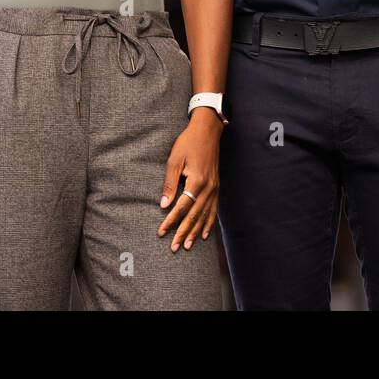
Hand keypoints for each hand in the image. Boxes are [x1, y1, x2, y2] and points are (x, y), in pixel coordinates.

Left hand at [157, 109, 222, 251]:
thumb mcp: (174, 160)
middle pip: (194, 215)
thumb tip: (164, 205)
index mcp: (197, 180)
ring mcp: (215, 188)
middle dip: (184, 232)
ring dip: (196, 232)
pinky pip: (214, 209)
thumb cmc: (188, 143)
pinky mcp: (217, 187)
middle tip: (174, 247)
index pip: (182, 207)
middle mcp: (208, 187)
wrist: (208, 131)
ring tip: (189, 245)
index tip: (161, 232)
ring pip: (205, 215)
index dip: (171, 221)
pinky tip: (205, 233)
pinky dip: (209, 223)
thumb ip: (169, 183)